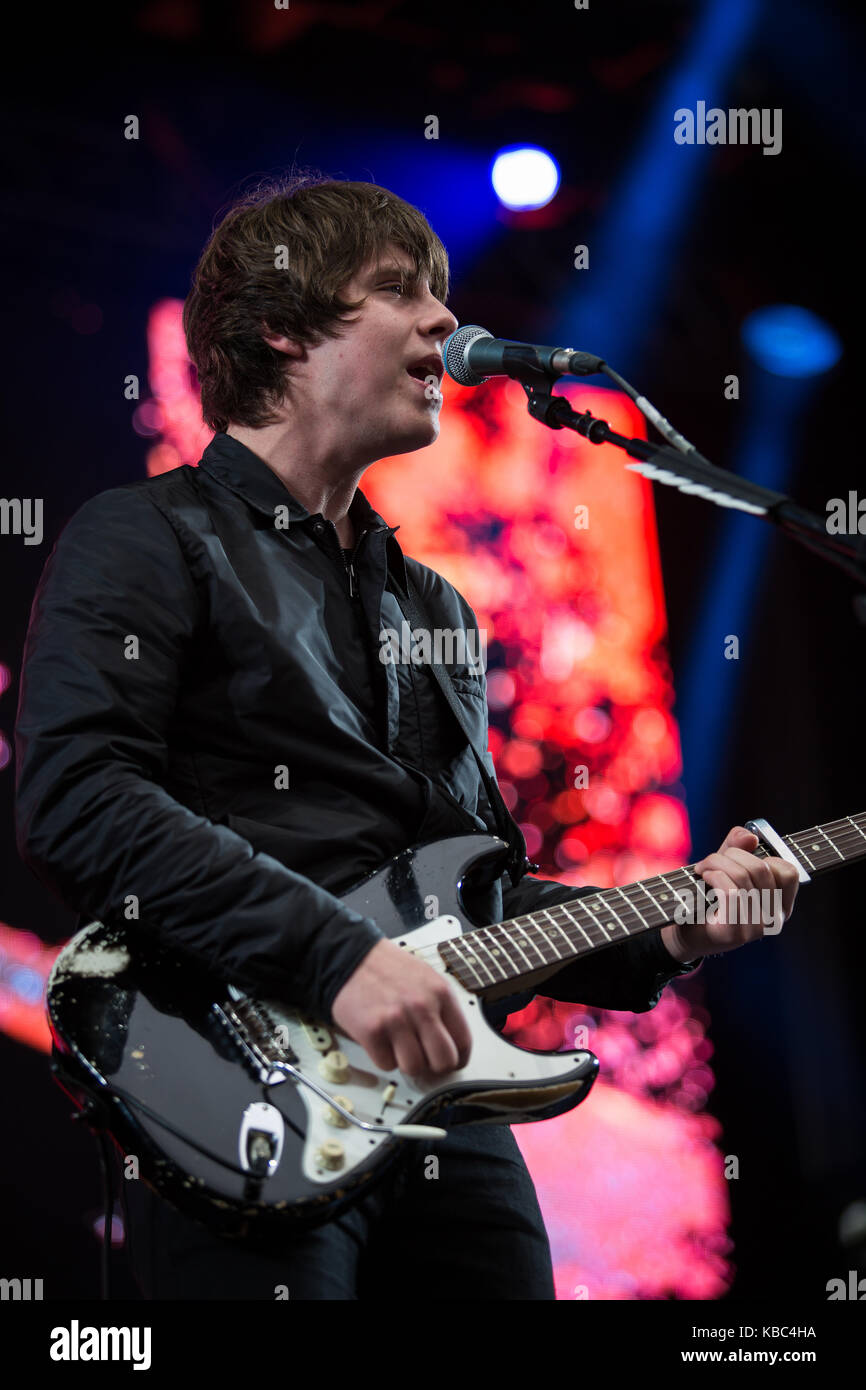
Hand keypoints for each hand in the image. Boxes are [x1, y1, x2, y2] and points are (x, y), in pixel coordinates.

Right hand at [331, 937, 472, 1076]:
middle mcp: (422, 1007)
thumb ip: (442, 1009)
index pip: (463, 1041)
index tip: (452, 1062)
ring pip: (414, 1068)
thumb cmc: (388, 969)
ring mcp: (396, 1020)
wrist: (351, 957)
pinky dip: (383, 1057)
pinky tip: (381, 1039)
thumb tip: (451, 1045)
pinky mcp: (372, 1031)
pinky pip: (386, 1065)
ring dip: (406, 1062)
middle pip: (443, 1061)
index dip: (458, 1059)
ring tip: (398, 1044)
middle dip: (435, 1067)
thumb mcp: (427, 979)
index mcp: (441, 993)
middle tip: (425, 1060)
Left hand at [660, 826, 800, 962]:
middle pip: (761, 868)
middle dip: (731, 855)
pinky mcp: (734, 933)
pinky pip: (730, 892)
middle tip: (711, 860)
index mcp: (780, 905)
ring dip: (715, 863)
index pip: (788, 872)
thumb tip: (750, 836)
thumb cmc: (708, 896)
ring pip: (743, 876)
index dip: (763, 856)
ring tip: (702, 868)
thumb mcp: (726, 865)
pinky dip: (714, 876)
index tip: (741, 860)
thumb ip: (738, 846)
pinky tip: (704, 877)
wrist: (684, 931)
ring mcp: (755, 928)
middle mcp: (773, 919)